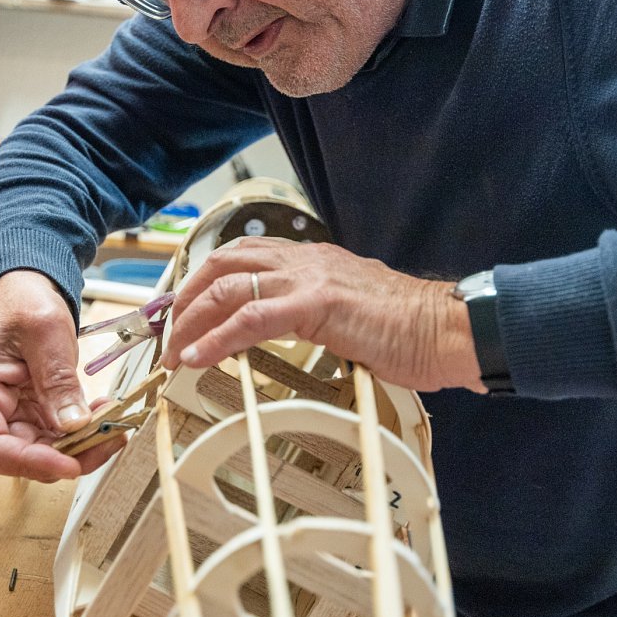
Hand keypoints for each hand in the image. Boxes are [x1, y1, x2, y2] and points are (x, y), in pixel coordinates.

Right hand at [0, 270, 125, 481]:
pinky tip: (100, 418)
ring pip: (38, 452)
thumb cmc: (23, 301)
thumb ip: (58, 378)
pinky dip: (78, 433)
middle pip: (15, 456)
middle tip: (105, 442)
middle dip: (62, 456)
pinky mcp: (26, 413)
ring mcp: (4, 414)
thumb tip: (73, 424)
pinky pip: (51, 436)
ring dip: (76, 447)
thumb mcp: (45, 330)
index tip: (70, 462)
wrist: (27, 289)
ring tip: (110, 428)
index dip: (28, 463)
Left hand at [161, 239, 485, 393]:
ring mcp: (309, 279)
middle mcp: (305, 260)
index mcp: (312, 260)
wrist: (449, 328)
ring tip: (173, 353)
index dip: (204, 283)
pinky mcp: (317, 305)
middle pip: (222, 264)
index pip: (242, 258)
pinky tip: (196, 358)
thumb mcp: (352, 315)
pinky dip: (215, 339)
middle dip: (185, 299)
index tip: (183, 313)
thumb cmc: (411, 330)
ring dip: (190, 321)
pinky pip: (249, 319)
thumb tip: (290, 335)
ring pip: (227, 288)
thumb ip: (317, 315)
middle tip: (167, 335)